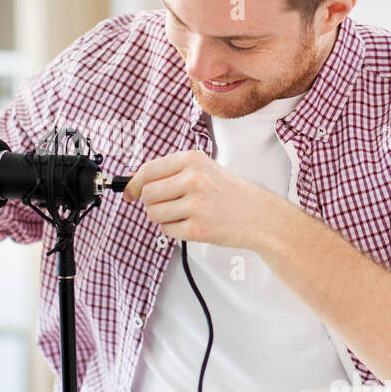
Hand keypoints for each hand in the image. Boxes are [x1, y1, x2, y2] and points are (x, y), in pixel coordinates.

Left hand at [122, 150, 289, 248]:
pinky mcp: (198, 228)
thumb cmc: (231, 193)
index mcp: (193, 160)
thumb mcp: (204, 170)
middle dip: (151, 202)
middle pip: (147, 194)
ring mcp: (196, 205)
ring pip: (153, 214)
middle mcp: (194, 179)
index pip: (147, 170)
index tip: (129, 192)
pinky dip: (173, 230)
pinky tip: (191, 224)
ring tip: (182, 214)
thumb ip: (170, 172)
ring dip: (162, 218)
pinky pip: (166, 231)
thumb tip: (131, 181)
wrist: (261, 216)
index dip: (133, 183)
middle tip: (168, 204)